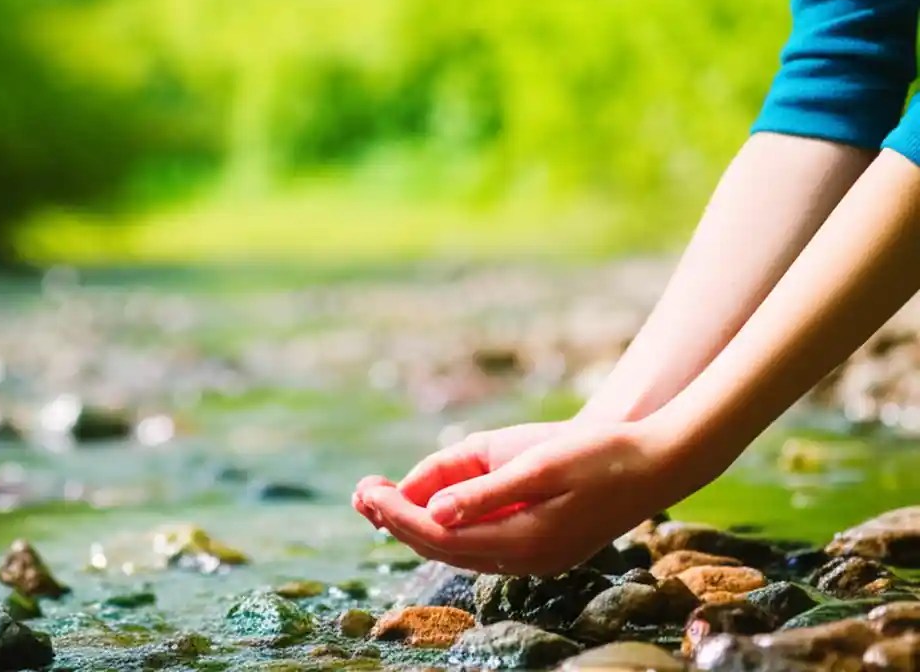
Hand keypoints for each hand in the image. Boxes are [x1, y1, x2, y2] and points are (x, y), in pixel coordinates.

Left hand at [354, 420, 705, 574]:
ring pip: (457, 548)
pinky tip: (424, 507)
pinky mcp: (538, 546)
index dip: (398, 516)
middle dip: (396, 521)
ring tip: (375, 499)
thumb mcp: (539, 465)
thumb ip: (485, 492)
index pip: (440, 536)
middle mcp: (524, 560)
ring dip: (415, 524)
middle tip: (359, 493)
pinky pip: (477, 542)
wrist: (656, 462)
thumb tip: (433, 512)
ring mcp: (533, 558)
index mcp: (523, 542)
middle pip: (442, 547)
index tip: (365, 492)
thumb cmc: (600, 455)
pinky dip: (444, 525)